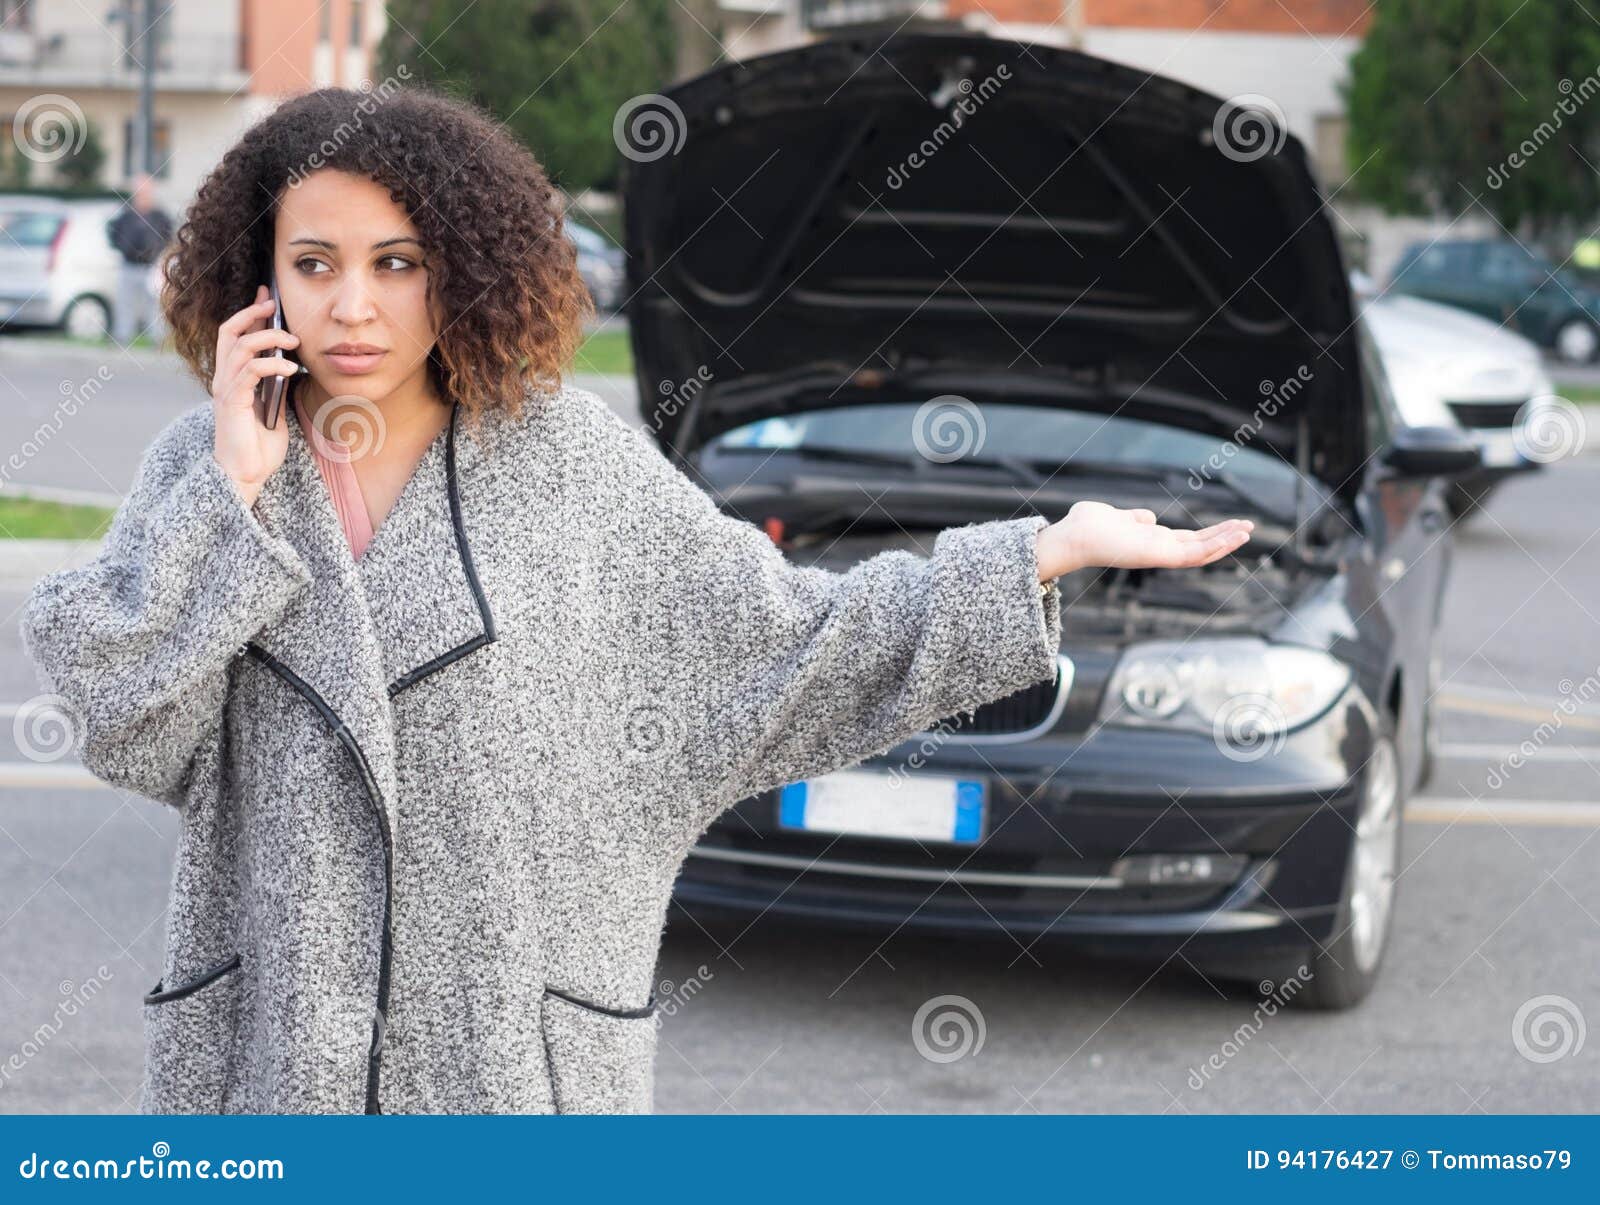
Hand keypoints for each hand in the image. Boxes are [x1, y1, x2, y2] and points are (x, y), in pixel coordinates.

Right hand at [211, 283, 300, 506]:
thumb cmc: (259, 445)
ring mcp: (225, 389)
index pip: (235, 335)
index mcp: (232, 378)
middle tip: (274, 305)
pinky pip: (249, 372)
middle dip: (252, 313)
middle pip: (229, 332)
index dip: (249, 313)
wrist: (246, 473)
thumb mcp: (274, 407)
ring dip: (269, 339)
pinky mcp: (232, 402)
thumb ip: (277, 384)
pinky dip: (272, 365)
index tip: (268, 297)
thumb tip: (292, 363)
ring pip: (240, 347)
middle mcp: (224, 379)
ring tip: (293, 342)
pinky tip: (291, 368)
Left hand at [1035, 500, 1253, 579]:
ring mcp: (1160, 554)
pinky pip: (1194, 554)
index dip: (1210, 533)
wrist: (1073, 536)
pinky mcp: (1160, 556)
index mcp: (1151, 540)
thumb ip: (1134, 518)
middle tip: (1248, 527)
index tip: (1230, 524)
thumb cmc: (1087, 527)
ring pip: (1201, 551)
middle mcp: (1158, 549)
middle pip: (1200, 545)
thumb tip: (1148, 517)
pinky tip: (1233, 537)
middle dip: (1224, 537)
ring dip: (1226, 541)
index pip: (1187, 539)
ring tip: (1248, 531)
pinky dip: (1215, 546)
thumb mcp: (1117, 516)